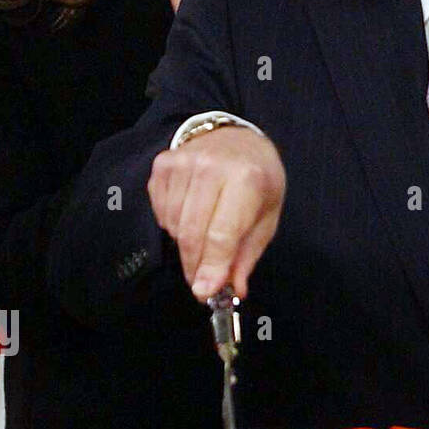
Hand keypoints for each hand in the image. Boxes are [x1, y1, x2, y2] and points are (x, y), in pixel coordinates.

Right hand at [148, 127, 284, 300]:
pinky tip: (191, 213)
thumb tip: (233, 290)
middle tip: (201, 284)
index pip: (221, 233)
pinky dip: (174, 224)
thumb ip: (247, 255)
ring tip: (205, 235)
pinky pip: (161, 211)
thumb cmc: (258, 178)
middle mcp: (211, 167)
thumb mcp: (267, 215)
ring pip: (174, 225)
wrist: (237, 136)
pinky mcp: (163, 164)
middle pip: (192, 233)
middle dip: (196, 265)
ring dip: (186, 244)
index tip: (205, 292)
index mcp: (245, 178)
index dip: (212, 266)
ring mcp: (183, 163)